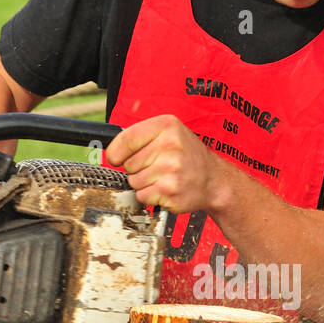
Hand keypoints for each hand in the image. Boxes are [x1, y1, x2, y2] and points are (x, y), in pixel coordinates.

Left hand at [105, 115, 220, 212]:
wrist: (213, 180)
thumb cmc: (188, 156)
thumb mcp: (170, 133)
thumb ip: (141, 137)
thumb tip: (110, 151)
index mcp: (167, 126)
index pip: (126, 139)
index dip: (116, 152)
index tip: (117, 158)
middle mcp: (170, 145)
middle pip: (128, 164)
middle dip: (136, 169)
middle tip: (156, 167)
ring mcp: (171, 169)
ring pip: (134, 181)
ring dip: (143, 183)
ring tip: (162, 178)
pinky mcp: (170, 191)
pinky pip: (142, 196)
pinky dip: (150, 196)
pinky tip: (165, 189)